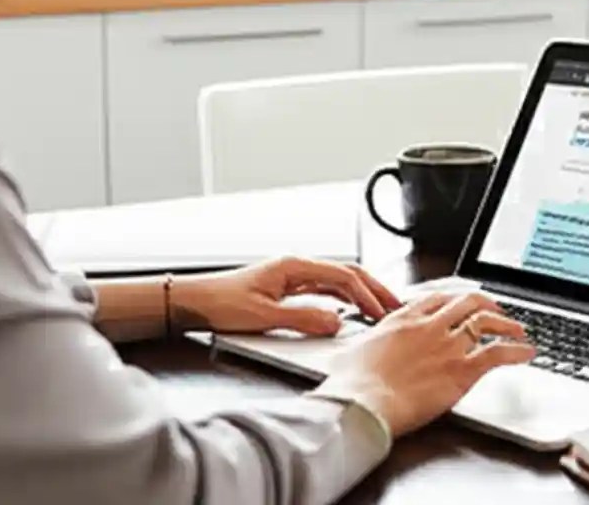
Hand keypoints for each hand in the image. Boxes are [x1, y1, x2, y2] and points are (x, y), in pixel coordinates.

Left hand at [169, 258, 401, 335]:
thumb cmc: (219, 303)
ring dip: (361, 294)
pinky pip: (324, 290)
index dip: (367, 294)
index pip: (342, 276)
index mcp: (293, 267)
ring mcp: (291, 277)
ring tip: (381, 309)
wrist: (192, 302)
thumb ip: (303, 319)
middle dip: (373, 289)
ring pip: (337, 281)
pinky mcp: (285, 289)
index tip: (382, 312)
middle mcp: (295, 268)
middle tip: (396, 306)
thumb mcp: (263, 316)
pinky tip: (351, 311)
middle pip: (346, 274)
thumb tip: (337, 322)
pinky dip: (343, 299)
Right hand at [317, 292, 536, 436]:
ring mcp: (446, 346)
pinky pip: (497, 353)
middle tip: (497, 310)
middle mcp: (428, 326)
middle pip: (467, 302)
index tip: (463, 301)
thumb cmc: (352, 383)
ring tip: (519, 329)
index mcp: (403, 318)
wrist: (362, 402)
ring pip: (486, 323)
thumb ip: (366, 345)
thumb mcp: (352, 351)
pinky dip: (516, 350)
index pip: (438, 298)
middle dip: (487, 304)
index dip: (456, 298)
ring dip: (506, 324)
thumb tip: (358, 350)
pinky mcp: (461, 371)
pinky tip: (526, 352)